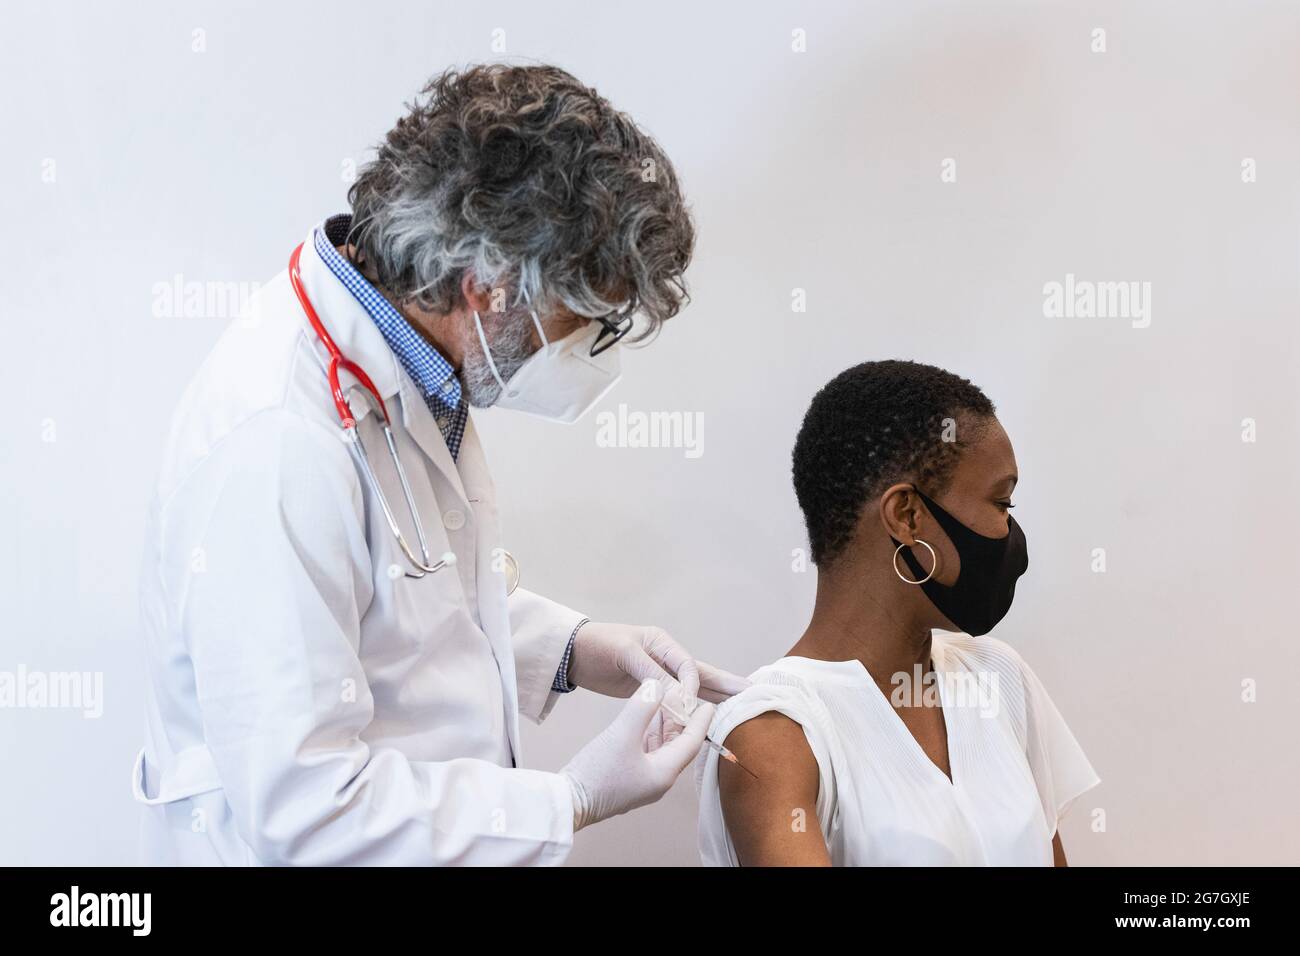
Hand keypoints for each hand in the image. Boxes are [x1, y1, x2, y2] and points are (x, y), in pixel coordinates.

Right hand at [560, 678, 715, 830]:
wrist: (566, 803)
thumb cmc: (596, 774)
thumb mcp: (621, 734)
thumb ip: (642, 707)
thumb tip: (656, 686)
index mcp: (664, 773)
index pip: (691, 742)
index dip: (700, 720)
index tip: (709, 703)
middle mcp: (658, 779)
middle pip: (677, 744)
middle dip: (680, 719)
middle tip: (682, 695)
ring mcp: (642, 780)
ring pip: (661, 747)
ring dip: (663, 724)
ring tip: (664, 701)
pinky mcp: (627, 778)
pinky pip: (646, 751)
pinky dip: (649, 733)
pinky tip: (643, 719)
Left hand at [568, 621, 749, 704]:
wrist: (571, 654)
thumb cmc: (596, 646)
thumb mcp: (624, 656)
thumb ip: (651, 675)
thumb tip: (679, 696)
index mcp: (661, 642)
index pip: (688, 666)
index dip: (692, 686)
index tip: (688, 705)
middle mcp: (664, 657)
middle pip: (700, 674)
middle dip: (725, 685)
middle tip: (751, 693)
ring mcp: (658, 673)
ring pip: (691, 689)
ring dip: (712, 699)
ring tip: (738, 707)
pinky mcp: (649, 689)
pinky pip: (674, 702)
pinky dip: (687, 711)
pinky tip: (702, 721)